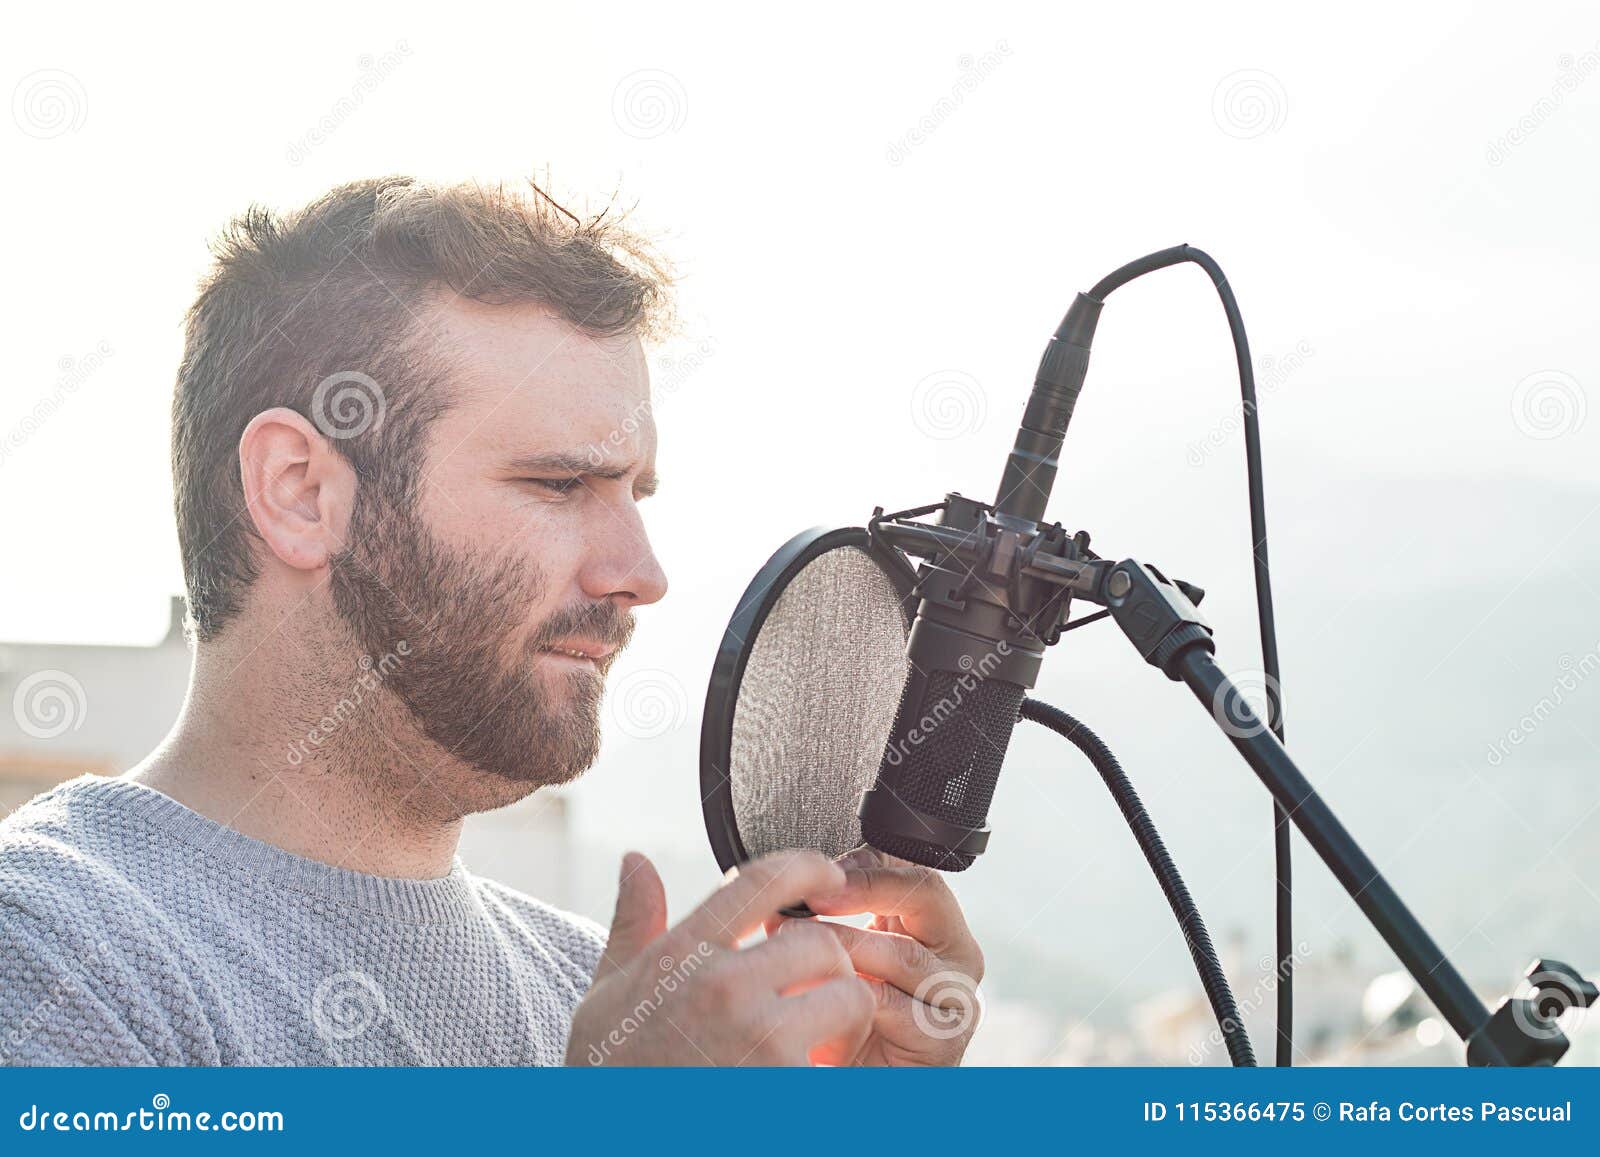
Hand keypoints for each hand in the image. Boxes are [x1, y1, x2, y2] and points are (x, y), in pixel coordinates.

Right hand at [567, 849, 875, 1065]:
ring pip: (850, 998)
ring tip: (822, 1038)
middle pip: (821, 943)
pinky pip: (843, 1064)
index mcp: (682, 953)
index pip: (762, 880)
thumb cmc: (607, 1074)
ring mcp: (759, 1041)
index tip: (829, 877)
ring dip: (845, 1017)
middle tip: (816, 991)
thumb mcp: (606, 993)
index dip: (809, 867)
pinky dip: (837, 1074)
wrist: (604, 1144)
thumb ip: (633, 922)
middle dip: (829, 965)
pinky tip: (808, 1083)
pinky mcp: (787, 1091)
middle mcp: (723, 987)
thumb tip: (636, 859)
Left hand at [768, 846, 984, 1065]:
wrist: (853, 1089)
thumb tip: (791, 889)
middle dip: (862, 894)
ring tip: (798, 953)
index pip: (915, 872)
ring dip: (845, 950)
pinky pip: (893, 1008)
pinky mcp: (943, 1041)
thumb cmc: (846, 1021)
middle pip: (925, 896)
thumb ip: (832, 914)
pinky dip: (850, 1003)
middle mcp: (958, 957)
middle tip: (809, 904)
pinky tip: (815, 1002)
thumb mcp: (841, 956)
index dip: (867, 869)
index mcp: (935, 927)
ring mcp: (958, 999)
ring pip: (904, 954)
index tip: (816, 879)